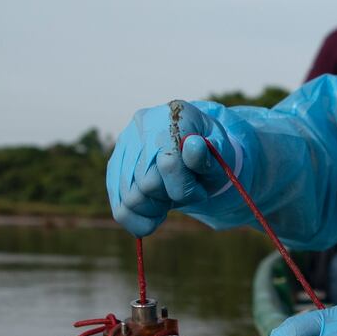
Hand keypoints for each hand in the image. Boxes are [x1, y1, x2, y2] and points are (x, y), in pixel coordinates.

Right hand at [106, 101, 237, 235]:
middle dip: (170, 197)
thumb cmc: (212, 155)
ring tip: (169, 197)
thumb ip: (208, 156)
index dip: (184, 187)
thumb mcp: (221, 156)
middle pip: (146, 183)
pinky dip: (138, 220)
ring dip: (154, 209)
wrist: (198, 152)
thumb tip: (192, 146)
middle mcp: (144, 123)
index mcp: (174, 115)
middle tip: (185, 192)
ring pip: (130, 198)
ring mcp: (125, 143)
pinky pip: (119, 207)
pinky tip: (154, 215)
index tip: (198, 191)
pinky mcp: (116, 163)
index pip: (168, 162)